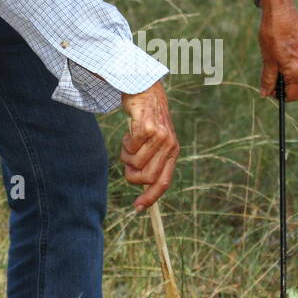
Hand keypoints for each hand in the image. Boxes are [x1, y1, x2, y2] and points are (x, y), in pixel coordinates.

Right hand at [120, 81, 179, 209]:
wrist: (146, 89)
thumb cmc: (147, 118)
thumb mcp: (155, 140)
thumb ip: (152, 160)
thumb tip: (140, 184)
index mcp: (173, 152)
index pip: (163, 182)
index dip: (151, 197)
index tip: (138, 208)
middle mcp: (170, 146)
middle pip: (147, 178)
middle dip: (131, 174)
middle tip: (127, 161)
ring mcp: (160, 137)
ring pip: (135, 163)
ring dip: (126, 155)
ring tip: (129, 142)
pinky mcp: (148, 127)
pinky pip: (130, 148)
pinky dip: (125, 143)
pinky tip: (129, 132)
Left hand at [258, 0, 297, 101]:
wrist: (281, 9)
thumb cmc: (273, 33)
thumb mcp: (267, 59)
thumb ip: (268, 78)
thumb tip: (265, 94)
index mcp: (297, 70)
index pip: (293, 95)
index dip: (281, 97)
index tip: (270, 92)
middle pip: (294, 83)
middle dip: (281, 82)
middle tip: (267, 71)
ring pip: (296, 71)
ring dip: (284, 70)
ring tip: (272, 56)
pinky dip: (289, 60)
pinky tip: (280, 48)